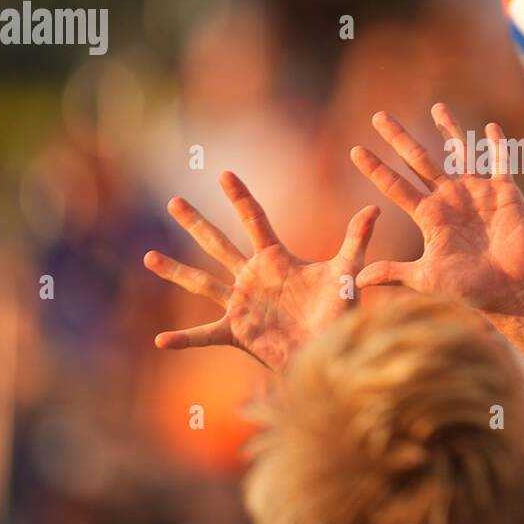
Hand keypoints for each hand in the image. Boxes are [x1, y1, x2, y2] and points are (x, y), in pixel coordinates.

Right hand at [143, 171, 378, 371]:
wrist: (329, 350)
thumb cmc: (338, 313)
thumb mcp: (345, 274)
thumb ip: (356, 241)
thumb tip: (375, 208)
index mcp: (275, 259)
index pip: (254, 220)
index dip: (240, 197)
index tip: (224, 173)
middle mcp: (252, 277)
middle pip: (218, 243)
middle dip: (197, 223)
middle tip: (174, 201)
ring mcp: (241, 304)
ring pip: (200, 282)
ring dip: (175, 271)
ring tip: (148, 256)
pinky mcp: (237, 331)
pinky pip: (204, 335)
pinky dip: (184, 339)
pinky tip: (160, 341)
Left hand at [350, 103, 523, 315]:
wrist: (512, 292)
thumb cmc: (471, 289)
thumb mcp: (427, 279)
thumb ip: (394, 274)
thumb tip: (356, 280)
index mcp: (430, 217)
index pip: (395, 187)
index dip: (376, 169)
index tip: (355, 150)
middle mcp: (450, 199)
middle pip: (420, 161)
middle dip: (399, 138)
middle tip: (379, 116)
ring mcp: (477, 193)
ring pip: (459, 153)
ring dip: (448, 130)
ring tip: (436, 107)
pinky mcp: (505, 193)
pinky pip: (500, 162)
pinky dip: (496, 145)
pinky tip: (490, 127)